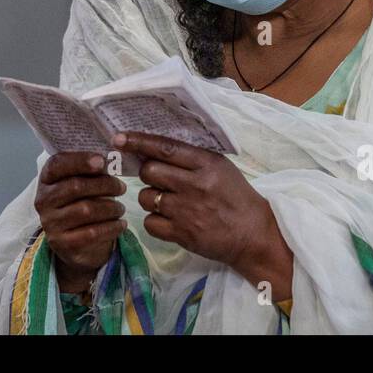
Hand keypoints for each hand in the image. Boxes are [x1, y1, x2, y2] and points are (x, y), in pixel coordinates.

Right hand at [33, 152, 126, 291]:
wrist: (75, 244)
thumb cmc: (82, 203)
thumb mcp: (82, 184)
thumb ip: (90, 170)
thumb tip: (112, 159)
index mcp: (46, 179)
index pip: (57, 164)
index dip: (80, 160)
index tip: (102, 161)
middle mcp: (43, 200)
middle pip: (75, 186)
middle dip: (104, 185)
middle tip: (121, 187)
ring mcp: (50, 223)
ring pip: (86, 210)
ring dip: (110, 207)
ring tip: (120, 208)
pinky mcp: (62, 243)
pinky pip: (91, 233)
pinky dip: (111, 227)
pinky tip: (121, 224)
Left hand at [117, 131, 293, 300]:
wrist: (253, 235)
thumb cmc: (236, 197)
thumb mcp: (220, 168)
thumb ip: (192, 157)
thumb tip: (154, 148)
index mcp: (206, 163)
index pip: (164, 147)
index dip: (139, 142)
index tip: (119, 138)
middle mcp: (194, 185)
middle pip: (149, 171)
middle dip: (147, 173)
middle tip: (157, 178)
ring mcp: (186, 210)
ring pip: (145, 197)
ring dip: (149, 197)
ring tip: (167, 201)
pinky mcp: (182, 234)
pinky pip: (150, 223)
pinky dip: (155, 221)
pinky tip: (168, 219)